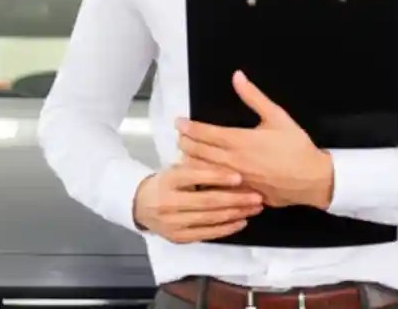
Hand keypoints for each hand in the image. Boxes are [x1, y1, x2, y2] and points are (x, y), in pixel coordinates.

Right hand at [131, 163, 263, 243]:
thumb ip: (197, 167)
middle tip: (256, 195)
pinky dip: (227, 227)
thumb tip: (228, 160)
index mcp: (168, 180)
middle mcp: (169, 202)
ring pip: (210, 218)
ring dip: (236, 213)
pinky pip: (208, 233)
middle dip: (235, 199)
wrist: (140, 205)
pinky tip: (241, 220)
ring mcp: (173, 223)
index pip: (195, 177)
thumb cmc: (165, 183)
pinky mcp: (179, 237)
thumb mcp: (175, 170)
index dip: (217, 177)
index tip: (239, 176)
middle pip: (207, 201)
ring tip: (255, 207)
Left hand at [176, 70, 333, 208]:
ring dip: (190, 161)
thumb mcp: (277, 116)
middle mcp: (233, 161)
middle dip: (185, 142)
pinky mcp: (241, 195)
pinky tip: (198, 178)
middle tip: (179, 136)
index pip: (205, 133)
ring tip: (183, 153)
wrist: (313, 179)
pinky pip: (216, 190)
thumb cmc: (295, 146)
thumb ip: (254, 97)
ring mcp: (236, 181)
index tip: (179, 122)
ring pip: (203, 172)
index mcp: (240, 140)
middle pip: (198, 152)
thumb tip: (237, 76)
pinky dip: (205, 182)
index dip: (189, 127)